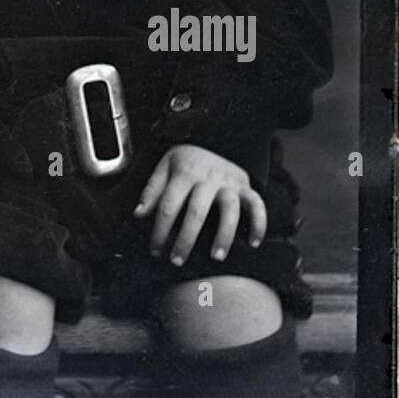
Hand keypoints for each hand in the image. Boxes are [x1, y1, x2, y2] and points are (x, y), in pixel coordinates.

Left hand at [133, 144, 266, 265]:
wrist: (216, 137)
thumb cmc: (187, 159)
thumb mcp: (165, 166)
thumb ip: (153, 190)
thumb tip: (138, 214)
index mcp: (184, 172)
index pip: (169, 205)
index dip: (159, 230)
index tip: (155, 250)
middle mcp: (208, 177)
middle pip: (196, 212)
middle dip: (186, 239)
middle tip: (177, 260)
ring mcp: (228, 182)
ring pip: (229, 210)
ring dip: (224, 235)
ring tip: (215, 257)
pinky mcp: (245, 186)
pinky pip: (257, 204)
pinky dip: (259, 223)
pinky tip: (254, 243)